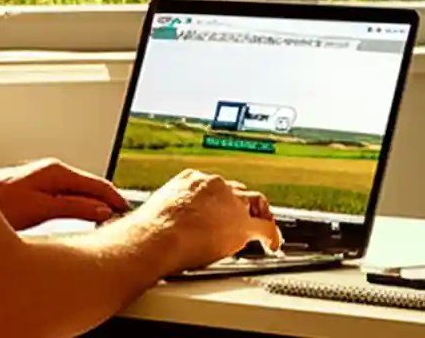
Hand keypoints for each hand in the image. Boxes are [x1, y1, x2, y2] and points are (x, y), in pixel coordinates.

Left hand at [0, 158, 130, 230]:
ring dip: (92, 207)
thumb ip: (72, 207)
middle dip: (107, 202)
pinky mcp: (32, 194)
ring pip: (77, 194)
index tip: (129, 214)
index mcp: (55, 172)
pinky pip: (64, 199)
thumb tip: (102, 210)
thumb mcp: (39, 208)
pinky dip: (77, 208)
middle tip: (123, 223)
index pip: (98, 184)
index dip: (116, 199)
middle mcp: (49, 173)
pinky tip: (76, 221)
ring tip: (104, 225)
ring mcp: (41, 182)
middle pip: (89, 188)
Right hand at [138, 169, 281, 271]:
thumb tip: (166, 224)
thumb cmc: (152, 227)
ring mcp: (231, 203)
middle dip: (240, 204)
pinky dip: (271, 236)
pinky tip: (272, 245)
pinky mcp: (242, 225)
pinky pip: (265, 228)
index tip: (219, 208)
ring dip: (258, 215)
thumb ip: (172, 210)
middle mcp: (215, 185)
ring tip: (262, 227)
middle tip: (243, 217)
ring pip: (255, 203)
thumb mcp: (159, 207)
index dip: (220, 199)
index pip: (214, 186)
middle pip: (237, 191)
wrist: (158, 236)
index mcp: (192, 179)